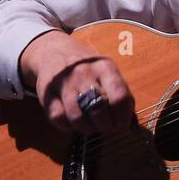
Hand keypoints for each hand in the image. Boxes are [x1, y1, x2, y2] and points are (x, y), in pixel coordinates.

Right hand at [19, 30, 135, 135]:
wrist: (53, 51)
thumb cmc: (88, 68)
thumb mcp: (107, 72)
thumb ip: (121, 95)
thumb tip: (132, 126)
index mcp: (105, 67)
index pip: (120, 98)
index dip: (123, 118)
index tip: (121, 125)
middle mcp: (84, 73)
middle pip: (99, 110)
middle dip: (105, 126)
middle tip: (105, 127)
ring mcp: (64, 83)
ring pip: (77, 118)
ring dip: (86, 128)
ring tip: (89, 125)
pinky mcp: (47, 93)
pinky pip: (58, 119)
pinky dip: (67, 126)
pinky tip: (72, 120)